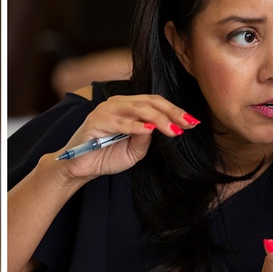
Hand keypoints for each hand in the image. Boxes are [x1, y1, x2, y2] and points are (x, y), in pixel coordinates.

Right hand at [54, 94, 198, 181]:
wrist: (80, 169)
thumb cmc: (105, 157)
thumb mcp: (134, 150)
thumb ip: (145, 139)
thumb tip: (158, 127)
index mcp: (127, 106)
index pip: (155, 102)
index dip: (175, 110)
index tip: (192, 122)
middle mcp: (117, 103)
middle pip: (150, 102)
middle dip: (172, 113)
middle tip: (187, 124)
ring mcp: (106, 110)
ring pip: (138, 109)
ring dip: (159, 119)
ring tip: (173, 130)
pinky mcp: (96, 121)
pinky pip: (120, 122)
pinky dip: (136, 126)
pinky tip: (150, 130)